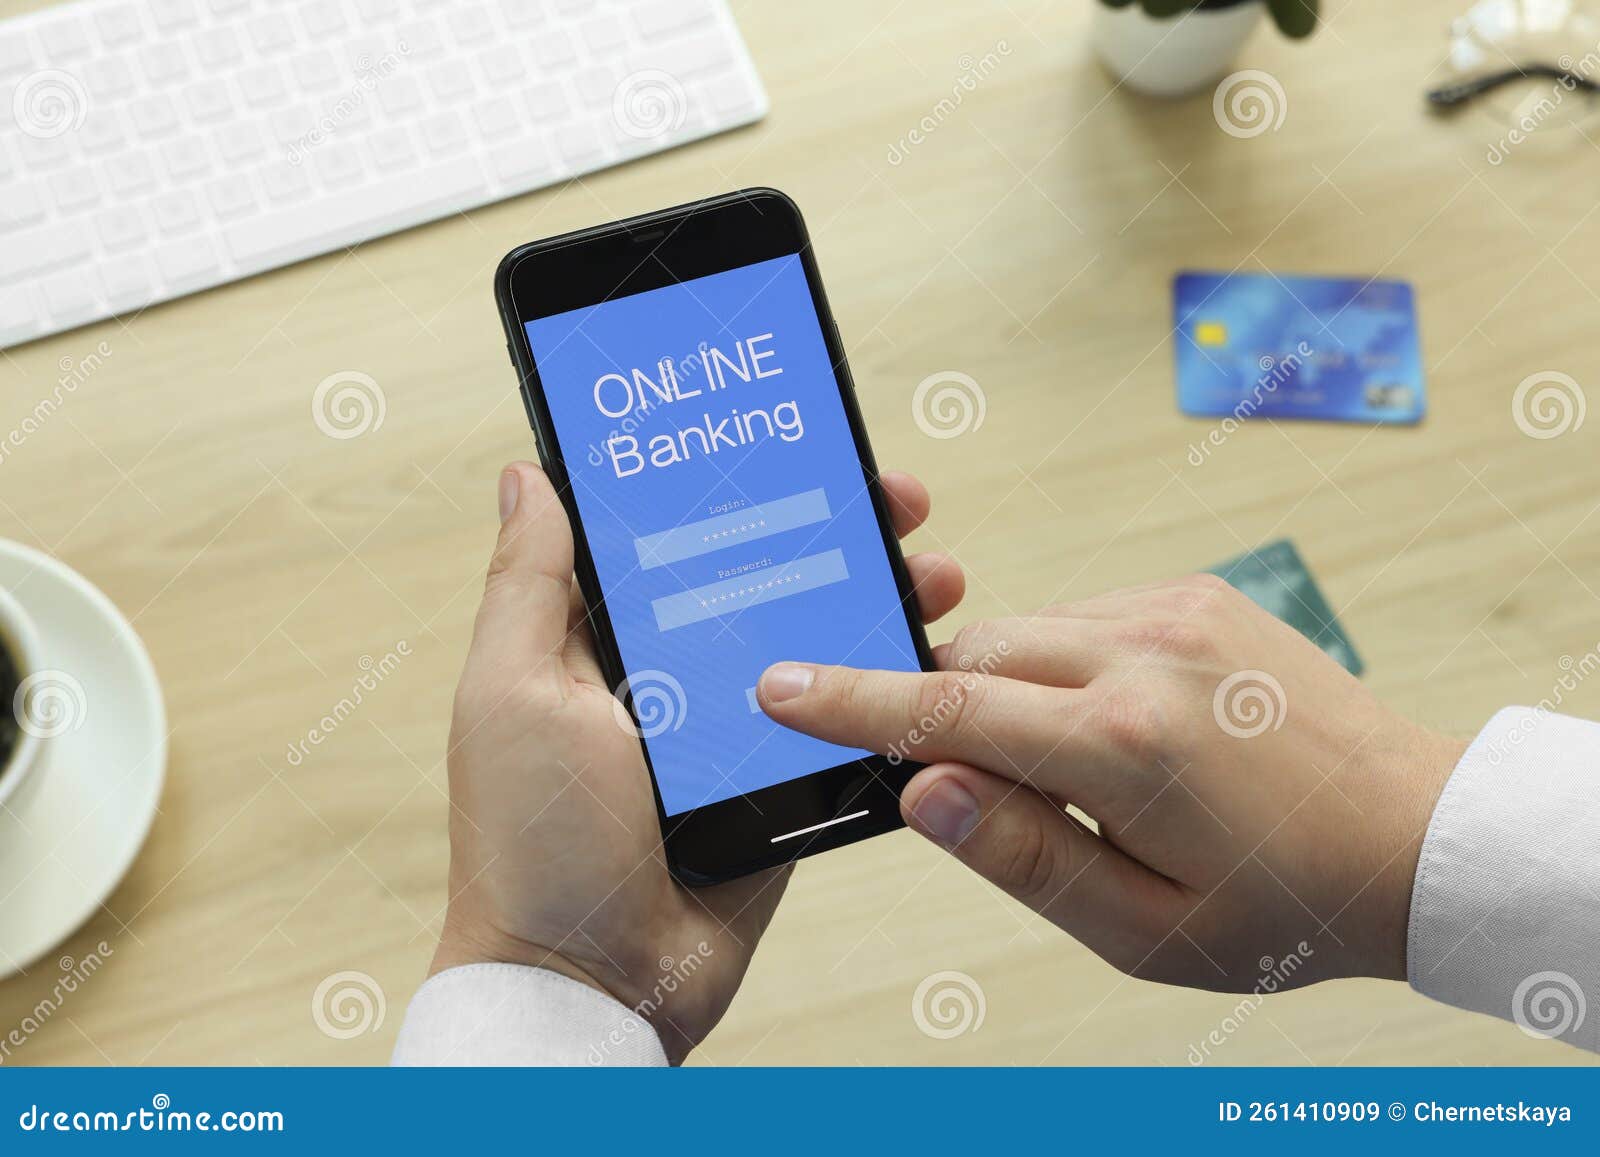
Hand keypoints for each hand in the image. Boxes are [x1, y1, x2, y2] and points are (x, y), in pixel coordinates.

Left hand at [433, 462, 963, 1061]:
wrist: (594, 980)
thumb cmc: (529, 840)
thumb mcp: (511, 692)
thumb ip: (528, 583)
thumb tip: (526, 474)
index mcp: (601, 641)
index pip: (676, 535)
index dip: (732, 483)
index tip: (789, 440)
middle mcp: (672, 675)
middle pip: (764, 576)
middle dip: (832, 529)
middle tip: (893, 499)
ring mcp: (733, 730)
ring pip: (815, 641)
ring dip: (876, 599)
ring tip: (933, 571)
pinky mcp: (783, 785)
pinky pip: (842, 723)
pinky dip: (888, 686)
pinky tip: (931, 652)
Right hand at [756, 574, 1467, 990]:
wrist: (1414, 833)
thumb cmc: (1284, 904)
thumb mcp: (1144, 929)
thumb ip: (1020, 855)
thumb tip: (920, 790)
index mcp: (1121, 746)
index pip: (944, 712)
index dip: (850, 701)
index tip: (780, 684)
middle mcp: (1142, 654)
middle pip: (975, 657)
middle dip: (942, 710)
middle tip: (973, 786)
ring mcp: (1174, 610)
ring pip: (1023, 631)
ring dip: (1006, 688)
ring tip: (1074, 770)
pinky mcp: (1195, 594)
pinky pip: (1080, 616)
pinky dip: (1059, 663)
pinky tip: (1112, 727)